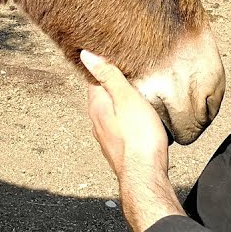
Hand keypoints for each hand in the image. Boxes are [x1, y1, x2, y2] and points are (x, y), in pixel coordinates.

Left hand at [81, 49, 185, 231]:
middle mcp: (96, 123)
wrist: (145, 176)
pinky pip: (120, 128)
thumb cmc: (139, 137)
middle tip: (129, 75)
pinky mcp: (118, 149)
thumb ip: (108, 76)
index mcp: (96, 107)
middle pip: (102, 97)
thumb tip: (85, 55)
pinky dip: (126, 120)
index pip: (94, 80)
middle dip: (113, 86)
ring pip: (111, 114)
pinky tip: (137, 121)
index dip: (104, 68)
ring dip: (120, 105)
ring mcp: (106, 138)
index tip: (114, 59)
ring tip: (135, 95)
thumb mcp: (126, 98)